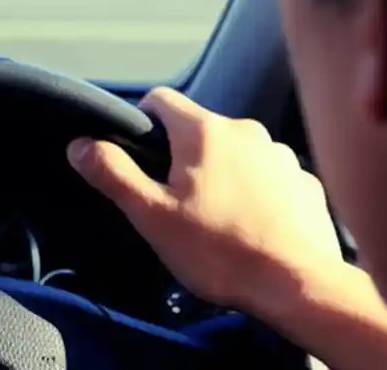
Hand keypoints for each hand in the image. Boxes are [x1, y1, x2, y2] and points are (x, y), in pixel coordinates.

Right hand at [66, 87, 342, 316]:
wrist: (299, 287)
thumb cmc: (220, 251)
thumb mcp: (152, 215)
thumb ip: (113, 173)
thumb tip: (81, 145)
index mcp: (204, 132)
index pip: (160, 99)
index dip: (142, 121)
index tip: (139, 154)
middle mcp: (246, 132)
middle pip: (199, 130)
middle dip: (184, 158)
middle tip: (176, 203)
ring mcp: (281, 155)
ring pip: (236, 154)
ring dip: (223, 175)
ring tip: (218, 221)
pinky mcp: (306, 182)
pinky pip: (269, 177)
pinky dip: (256, 193)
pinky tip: (252, 228)